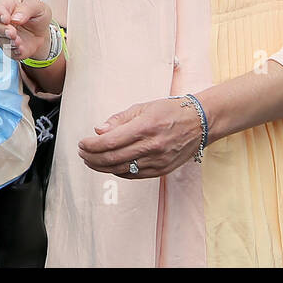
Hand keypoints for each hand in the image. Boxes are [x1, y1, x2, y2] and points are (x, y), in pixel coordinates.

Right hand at [0, 0, 52, 61]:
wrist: (42, 31)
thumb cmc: (36, 15)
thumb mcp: (37, 6)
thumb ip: (26, 9)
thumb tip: (16, 18)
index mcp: (6, 7)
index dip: (0, 14)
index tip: (6, 19)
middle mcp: (2, 21)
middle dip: (2, 30)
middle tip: (12, 32)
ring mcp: (4, 35)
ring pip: (0, 39)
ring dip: (8, 41)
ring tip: (18, 41)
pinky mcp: (9, 47)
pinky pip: (9, 51)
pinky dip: (14, 51)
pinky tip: (21, 49)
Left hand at [78, 98, 203, 178]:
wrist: (200, 122)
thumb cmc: (170, 111)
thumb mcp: (142, 108)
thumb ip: (118, 120)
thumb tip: (99, 131)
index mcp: (144, 128)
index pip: (110, 142)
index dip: (91, 145)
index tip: (82, 143)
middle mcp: (151, 147)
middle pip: (113, 158)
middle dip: (92, 157)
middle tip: (82, 153)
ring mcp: (158, 160)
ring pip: (122, 169)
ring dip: (102, 167)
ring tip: (90, 161)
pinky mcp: (163, 170)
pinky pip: (135, 175)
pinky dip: (118, 172)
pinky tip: (109, 166)